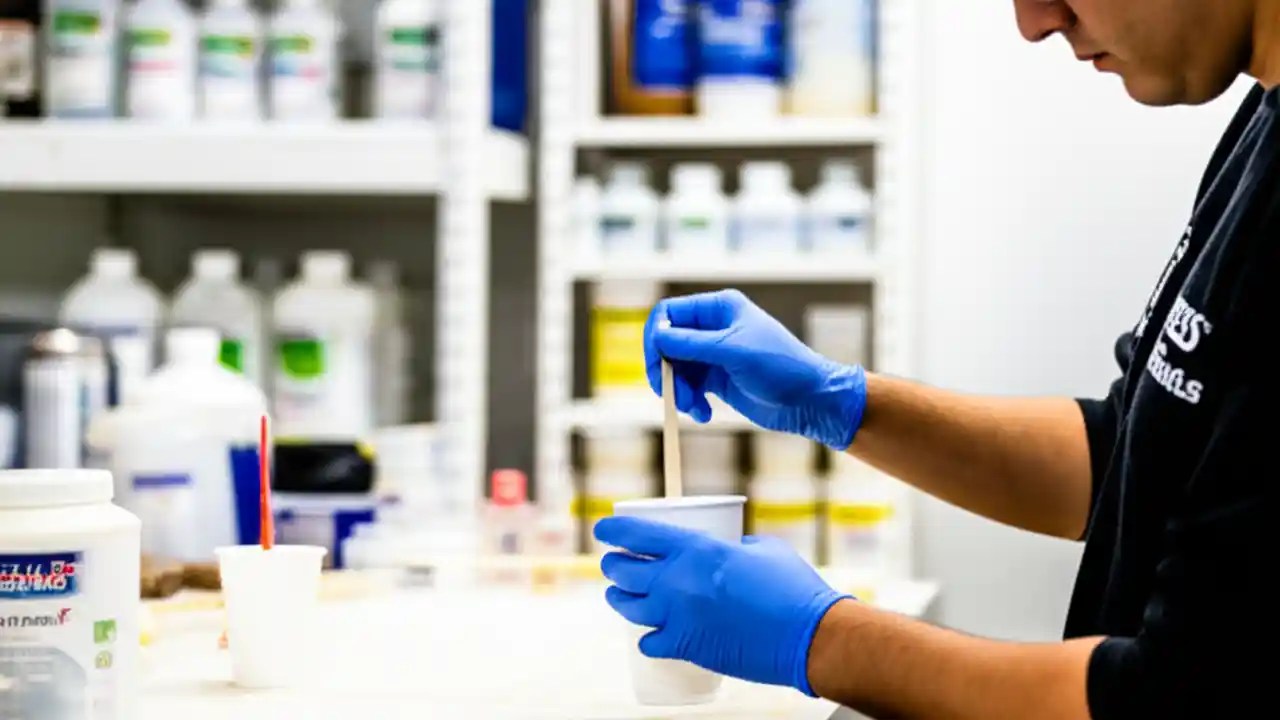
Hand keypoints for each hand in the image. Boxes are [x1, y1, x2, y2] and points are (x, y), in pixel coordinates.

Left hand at [595, 515, 851, 695]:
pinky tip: (648, 636)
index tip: (603, 530)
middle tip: (613, 565)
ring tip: (617, 596)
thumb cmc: (793, 586)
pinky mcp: (687, 647)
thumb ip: (735, 545)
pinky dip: (647, 639)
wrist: (810, 635)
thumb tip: (727, 549)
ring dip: (619, 599)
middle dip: (613, 566)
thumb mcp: (762, 549)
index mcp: (697, 549)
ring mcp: (678, 616)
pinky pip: (649, 643)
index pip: (638, 534)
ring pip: (628, 607)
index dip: (614, 530)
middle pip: (624, 571)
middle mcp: (678, 581)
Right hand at [644, 289, 866, 449]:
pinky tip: (704, 413)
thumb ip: (691, 344)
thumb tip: (656, 335)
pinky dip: (690, 402)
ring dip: (678, 391)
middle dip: (666, 370)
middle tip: (669, 394)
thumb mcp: (732, 351)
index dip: (656, 336)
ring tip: (694, 408)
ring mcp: (714, 354)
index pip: (669, 313)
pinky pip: (689, 387)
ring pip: (675, 368)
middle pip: (667, 343)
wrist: (810, 400)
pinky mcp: (717, 379)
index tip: (657, 363)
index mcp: (719, 308)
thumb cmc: (780, 366)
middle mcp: (713, 328)